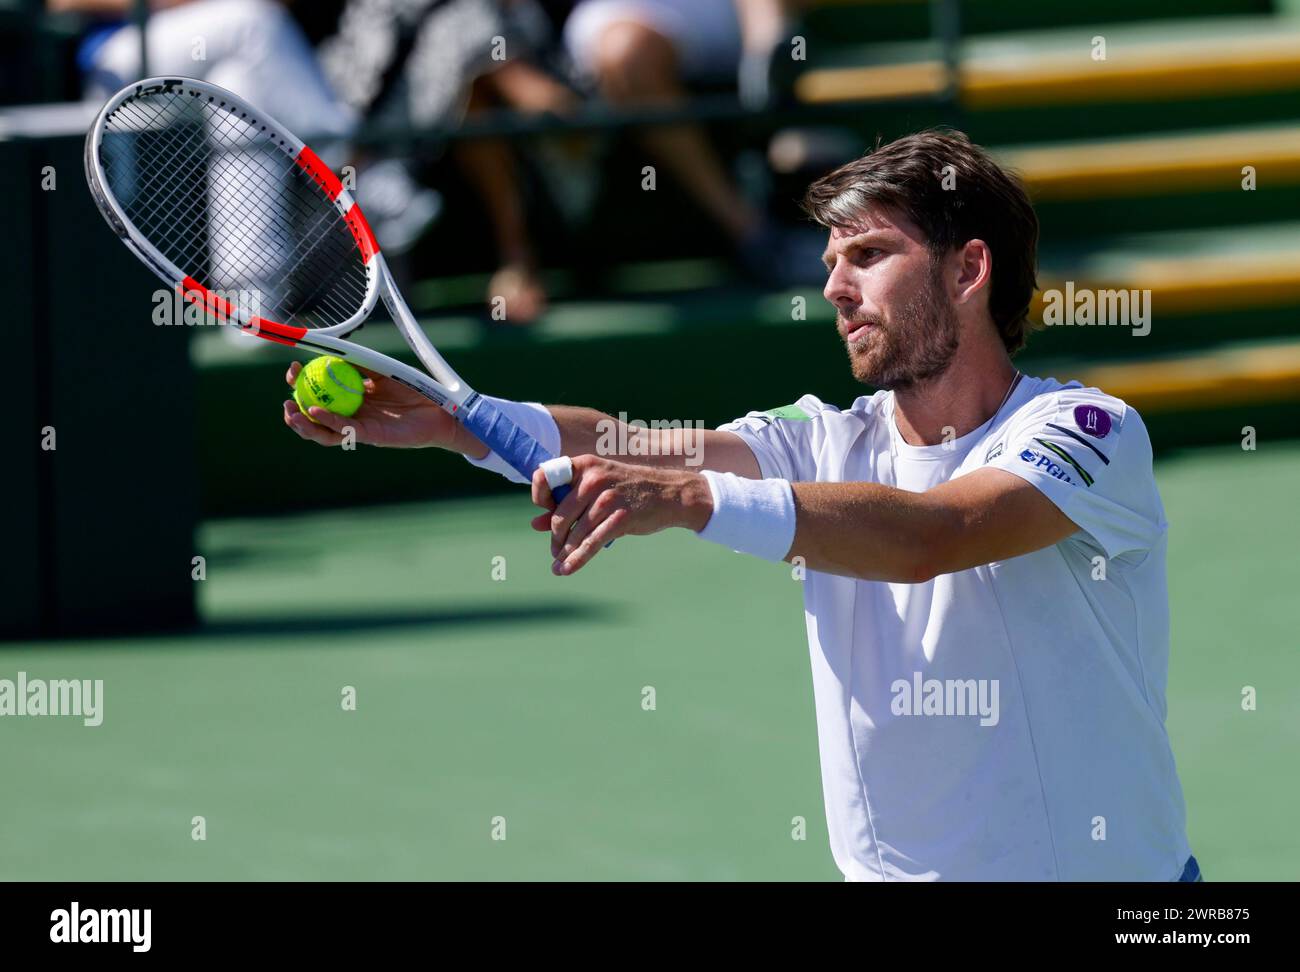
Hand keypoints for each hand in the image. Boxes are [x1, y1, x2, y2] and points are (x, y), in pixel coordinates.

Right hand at [281, 360, 481, 452]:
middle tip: (285, 399)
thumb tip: (332, 346)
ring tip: (290, 413)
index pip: (320, 394)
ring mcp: (360, 427)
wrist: (439, 408)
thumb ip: (359, 361)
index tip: (291, 370)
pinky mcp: (371, 436)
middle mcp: (352, 415)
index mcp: (351, 398)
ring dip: (305, 425)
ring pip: (325, 432)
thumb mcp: (380, 369)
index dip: (302, 384)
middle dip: (295, 410)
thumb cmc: (413, 388)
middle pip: (316, 418)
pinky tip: (315, 413)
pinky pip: (344, 430)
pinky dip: (328, 422)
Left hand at [530, 455, 712, 575]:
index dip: (539, 497)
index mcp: (584, 464)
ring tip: (559, 564)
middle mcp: (593, 479)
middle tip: (556, 550)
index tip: (543, 513)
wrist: (670, 493)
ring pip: (574, 533)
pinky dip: (576, 560)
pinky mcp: (620, 519)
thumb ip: (567, 503)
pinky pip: (591, 544)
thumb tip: (534, 524)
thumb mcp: (599, 486)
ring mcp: (607, 499)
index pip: (545, 476)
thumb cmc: (629, 489)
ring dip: (564, 553)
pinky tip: (567, 569)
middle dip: (555, 538)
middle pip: (560, 515)